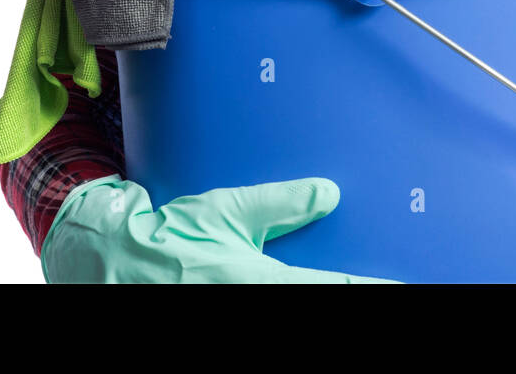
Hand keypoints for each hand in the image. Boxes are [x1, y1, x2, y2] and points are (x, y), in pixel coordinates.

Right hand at [41, 175, 400, 283]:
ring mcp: (230, 317)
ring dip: (327, 291)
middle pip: (319, 302)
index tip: (405, 283)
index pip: (332, 289)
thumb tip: (327, 194)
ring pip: (295, 307)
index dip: (371, 287)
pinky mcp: (220, 322)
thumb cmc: (166, 235)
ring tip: (355, 280)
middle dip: (353, 292)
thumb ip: (279, 203)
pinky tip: (314, 281)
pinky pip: (265, 309)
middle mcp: (248, 302)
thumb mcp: (224, 210)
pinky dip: (294, 291)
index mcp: (255, 281)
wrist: (109, 263)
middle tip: (391, 281)